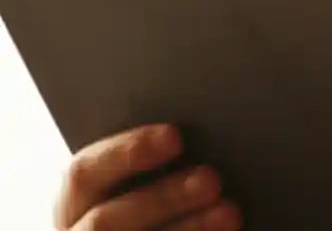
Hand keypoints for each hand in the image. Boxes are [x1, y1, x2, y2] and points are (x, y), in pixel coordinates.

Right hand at [53, 124, 240, 230]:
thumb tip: (197, 136)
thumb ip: (164, 163)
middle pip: (106, 221)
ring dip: (188, 229)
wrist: (166, 222)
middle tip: (211, 178)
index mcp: (77, 204)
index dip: (128, 152)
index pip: (84, 173)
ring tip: (230, 211)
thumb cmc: (166, 203)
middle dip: (162, 198)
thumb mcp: (147, 181)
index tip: (175, 136)